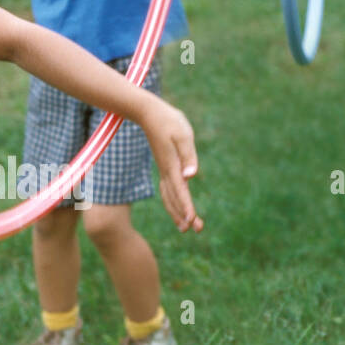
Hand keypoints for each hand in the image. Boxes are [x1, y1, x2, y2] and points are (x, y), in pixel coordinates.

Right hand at [142, 97, 202, 232]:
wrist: (148, 113)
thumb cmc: (169, 121)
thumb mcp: (183, 135)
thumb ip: (188, 155)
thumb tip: (191, 176)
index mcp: (172, 165)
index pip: (180, 191)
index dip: (186, 207)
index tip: (192, 221)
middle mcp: (166, 171)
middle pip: (174, 199)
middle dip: (184, 216)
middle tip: (196, 230)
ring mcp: (164, 170)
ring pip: (169, 197)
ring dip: (177, 213)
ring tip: (186, 227)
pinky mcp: (165, 167)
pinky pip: (168, 190)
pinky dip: (173, 202)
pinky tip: (178, 209)